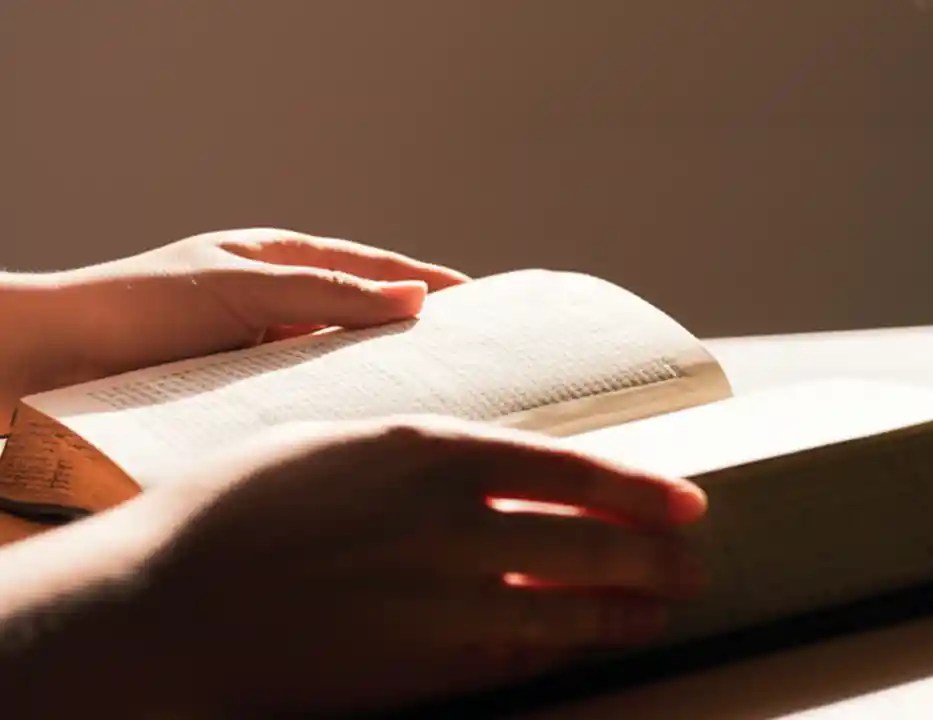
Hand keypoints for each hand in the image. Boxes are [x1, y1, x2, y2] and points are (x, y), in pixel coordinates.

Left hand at [2, 229, 467, 427]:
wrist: (51, 363)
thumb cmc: (139, 305)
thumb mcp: (243, 285)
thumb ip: (329, 291)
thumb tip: (417, 297)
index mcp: (281, 262)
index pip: (376, 270)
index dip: (431, 285)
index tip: (486, 306)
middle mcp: (280, 311)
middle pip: (367, 323)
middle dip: (419, 341)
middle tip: (479, 367)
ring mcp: (265, 360)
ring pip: (342, 372)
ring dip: (382, 387)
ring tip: (436, 410)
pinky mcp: (245, 405)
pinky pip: (308, 408)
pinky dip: (340, 418)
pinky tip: (368, 439)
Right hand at [107, 415, 706, 715]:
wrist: (161, 606)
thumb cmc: (236, 509)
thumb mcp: (336, 443)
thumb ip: (424, 453)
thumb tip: (497, 463)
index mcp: (431, 453)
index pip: (575, 472)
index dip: (642, 491)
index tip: (689, 502)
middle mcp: (451, 525)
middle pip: (589, 545)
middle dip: (653, 557)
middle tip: (692, 562)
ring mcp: (439, 602)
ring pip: (568, 609)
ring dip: (626, 610)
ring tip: (661, 608)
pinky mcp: (420, 668)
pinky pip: (517, 658)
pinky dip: (565, 650)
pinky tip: (590, 643)